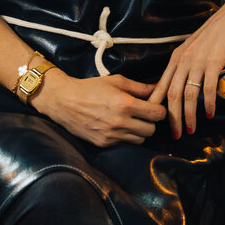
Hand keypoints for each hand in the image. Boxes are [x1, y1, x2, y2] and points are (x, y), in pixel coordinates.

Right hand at [33, 68, 165, 147]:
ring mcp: (111, 136)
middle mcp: (120, 123)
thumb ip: (140, 87)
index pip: (157, 114)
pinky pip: (125, 143)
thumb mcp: (117, 81)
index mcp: (125, 104)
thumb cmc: (91, 87)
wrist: (65, 102)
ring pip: (140, 140)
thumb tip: (158, 88)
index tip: (155, 105)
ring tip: (133, 119)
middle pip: (151, 130)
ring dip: (140, 131)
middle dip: (151, 121)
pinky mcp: (103, 144)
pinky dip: (127, 136)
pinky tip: (120, 125)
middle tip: (145, 113)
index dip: (160, 110)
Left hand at [151, 0, 224, 138]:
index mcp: (176, 57)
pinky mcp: (214, 61)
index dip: (158, 107)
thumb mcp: (193, 48)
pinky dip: (209, 104)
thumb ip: (185, 65)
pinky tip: (211, 113)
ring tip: (191, 129)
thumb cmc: (215, 34)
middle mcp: (184, 59)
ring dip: (189, 115)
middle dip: (172, 118)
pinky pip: (208, 88)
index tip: (158, 123)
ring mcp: (198, 61)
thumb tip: (180, 87)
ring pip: (189, 94)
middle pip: (172, 94)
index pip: (161, 86)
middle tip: (175, 134)